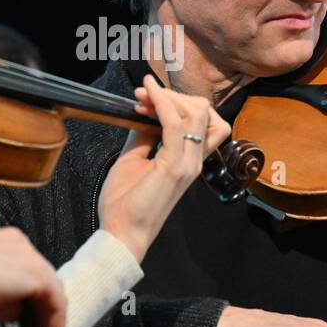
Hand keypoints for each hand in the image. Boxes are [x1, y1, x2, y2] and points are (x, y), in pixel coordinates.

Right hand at [0, 221, 66, 326]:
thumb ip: (1, 295)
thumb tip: (15, 314)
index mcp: (3, 240)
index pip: (23, 270)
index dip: (26, 296)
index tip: (25, 318)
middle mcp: (21, 244)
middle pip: (40, 280)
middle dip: (39, 310)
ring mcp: (32, 257)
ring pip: (51, 291)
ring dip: (48, 319)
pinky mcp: (39, 275)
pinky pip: (56, 303)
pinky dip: (54, 325)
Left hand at [97, 73, 230, 260]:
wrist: (122, 232)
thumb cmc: (126, 203)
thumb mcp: (133, 160)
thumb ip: (143, 136)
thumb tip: (143, 115)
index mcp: (187, 161)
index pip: (201, 121)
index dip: (176, 102)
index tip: (145, 98)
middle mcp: (193, 160)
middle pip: (205, 112)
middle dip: (175, 95)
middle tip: (144, 93)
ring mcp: (187, 163)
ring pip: (196, 114)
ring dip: (169, 97)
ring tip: (144, 94)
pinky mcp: (174, 166)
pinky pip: (176, 125)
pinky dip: (163, 105)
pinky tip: (149, 97)